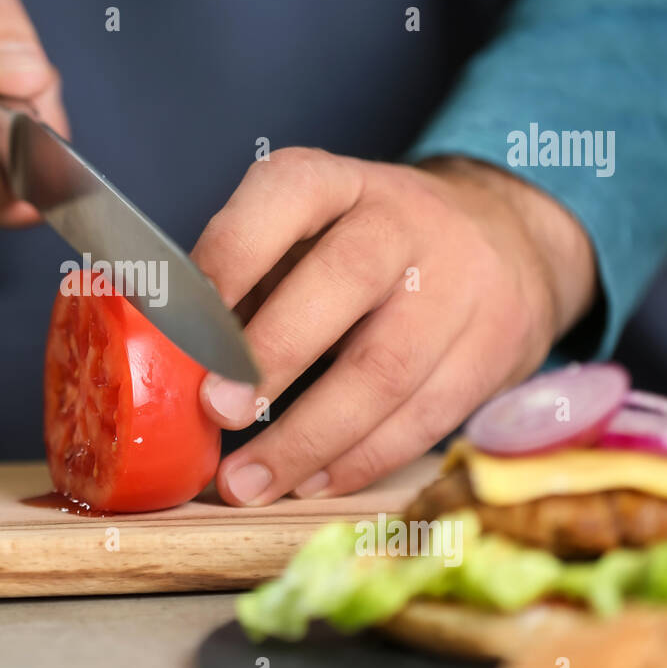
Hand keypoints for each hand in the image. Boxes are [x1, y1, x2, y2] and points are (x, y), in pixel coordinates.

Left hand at [192, 148, 597, 505]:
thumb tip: (159, 354)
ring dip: (307, 439)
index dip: (231, 256)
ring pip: (385, 370)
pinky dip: (359, 462)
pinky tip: (310, 484)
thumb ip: (243, 279)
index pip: (285, 196)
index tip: (182, 321)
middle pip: (343, 282)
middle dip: (272, 354)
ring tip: (247, 483)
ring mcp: (460, 286)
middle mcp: (405, 222)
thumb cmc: (367, 246)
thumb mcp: (308, 232)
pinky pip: (424, 418)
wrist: (507, 238)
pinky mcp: (495, 350)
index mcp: (340, 183)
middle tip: (217, 410)